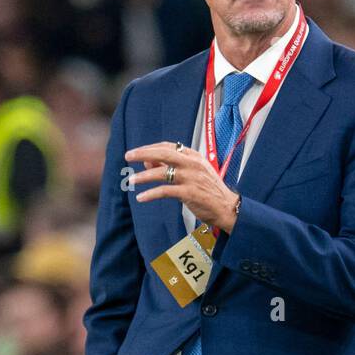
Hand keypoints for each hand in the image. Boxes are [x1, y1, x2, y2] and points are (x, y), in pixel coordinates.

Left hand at [125, 142, 239, 231]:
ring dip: (143, 176)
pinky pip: (165, 191)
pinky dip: (151, 194)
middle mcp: (192, 164)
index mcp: (193, 156)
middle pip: (163, 153)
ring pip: (162, 172)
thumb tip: (147, 160)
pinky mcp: (189, 193)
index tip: (137, 152)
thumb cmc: (208, 191)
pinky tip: (141, 197)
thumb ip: (171, 166)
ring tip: (131, 181)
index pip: (168, 146)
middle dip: (143, 153)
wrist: (227, 207)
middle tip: (128, 156)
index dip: (150, 147)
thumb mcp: (192, 174)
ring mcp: (191, 178)